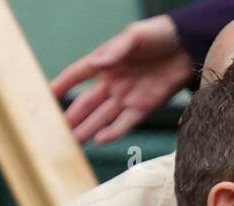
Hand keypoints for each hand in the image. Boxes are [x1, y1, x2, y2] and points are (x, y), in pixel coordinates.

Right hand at [51, 15, 193, 144]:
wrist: (188, 47)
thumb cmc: (159, 35)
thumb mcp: (135, 36)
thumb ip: (116, 50)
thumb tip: (99, 63)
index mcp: (106, 62)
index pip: (78, 75)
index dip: (62, 85)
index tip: (45, 96)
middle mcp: (114, 82)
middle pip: (87, 103)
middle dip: (72, 117)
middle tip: (55, 130)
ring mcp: (128, 96)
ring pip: (103, 117)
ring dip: (88, 129)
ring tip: (72, 142)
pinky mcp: (145, 107)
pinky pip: (126, 122)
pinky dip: (113, 131)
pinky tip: (100, 140)